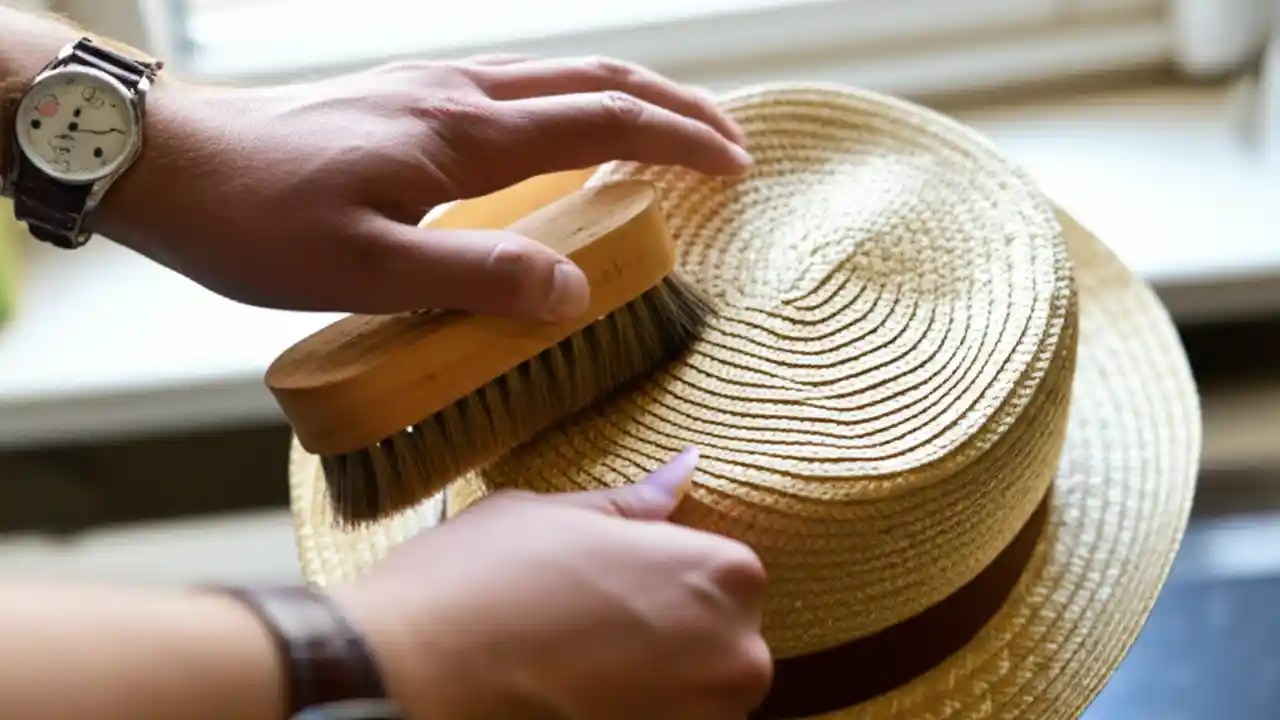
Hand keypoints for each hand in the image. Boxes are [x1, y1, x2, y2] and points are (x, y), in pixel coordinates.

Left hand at [96, 55, 750, 319]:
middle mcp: (457, 93)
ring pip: (556, 74)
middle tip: (730, 139)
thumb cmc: (256, 222)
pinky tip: (564, 133)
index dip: (678, 139)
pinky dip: (572, 102)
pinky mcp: (405, 97)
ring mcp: (430, 86)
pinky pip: (516, 87)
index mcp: (463, 133)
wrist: (173, 164)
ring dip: (627, 96)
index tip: (736, 163)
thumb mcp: (366, 269)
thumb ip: (476, 275)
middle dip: (674, 104)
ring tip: (671, 129)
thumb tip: (573, 288)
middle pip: (594, 78)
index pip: (601, 119)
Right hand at [332, 448, 772, 719]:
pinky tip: (571, 700)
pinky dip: (626, 713)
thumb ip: (635, 503)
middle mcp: (737, 656)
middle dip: (663, 633)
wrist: (408, 676)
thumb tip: (687, 467)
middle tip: (582, 628)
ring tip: (571, 667)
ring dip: (647, 682)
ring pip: (693, 693)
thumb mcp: (555, 515)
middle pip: (718, 639)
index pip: (722, 572)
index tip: (604, 584)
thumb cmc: (479, 582)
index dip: (658, 575)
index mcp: (723, 574)